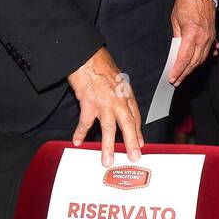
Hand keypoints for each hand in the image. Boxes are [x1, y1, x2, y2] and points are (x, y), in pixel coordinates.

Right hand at [66, 46, 143, 166]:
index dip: (138, 132)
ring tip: (107, 160)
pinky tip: (77, 142)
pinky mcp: (89, 103)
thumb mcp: (118, 80)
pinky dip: (80, 133)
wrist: (87, 57)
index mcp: (126, 95)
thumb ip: (120, 95)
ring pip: (108, 128)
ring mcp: (104, 103)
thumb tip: (121, 109)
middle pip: (128, 124)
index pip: (135, 117)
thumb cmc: (102, 66)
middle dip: (131, 142)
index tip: (141, 144)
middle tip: (135, 157)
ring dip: (108, 146)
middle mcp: (118, 100)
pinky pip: (85, 123)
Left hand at [169, 0, 217, 85]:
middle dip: (184, 73)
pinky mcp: (212, 35)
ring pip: (202, 58)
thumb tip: (176, 50)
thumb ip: (177, 37)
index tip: (173, 78)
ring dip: (193, 68)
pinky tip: (200, 63)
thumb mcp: (175, 20)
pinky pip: (208, 51)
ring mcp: (209, 37)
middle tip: (176, 81)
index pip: (184, 58)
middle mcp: (203, 38)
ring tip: (184, 75)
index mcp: (192, 34)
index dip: (178, 70)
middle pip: (194, 61)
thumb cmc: (187, 3)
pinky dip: (204, 58)